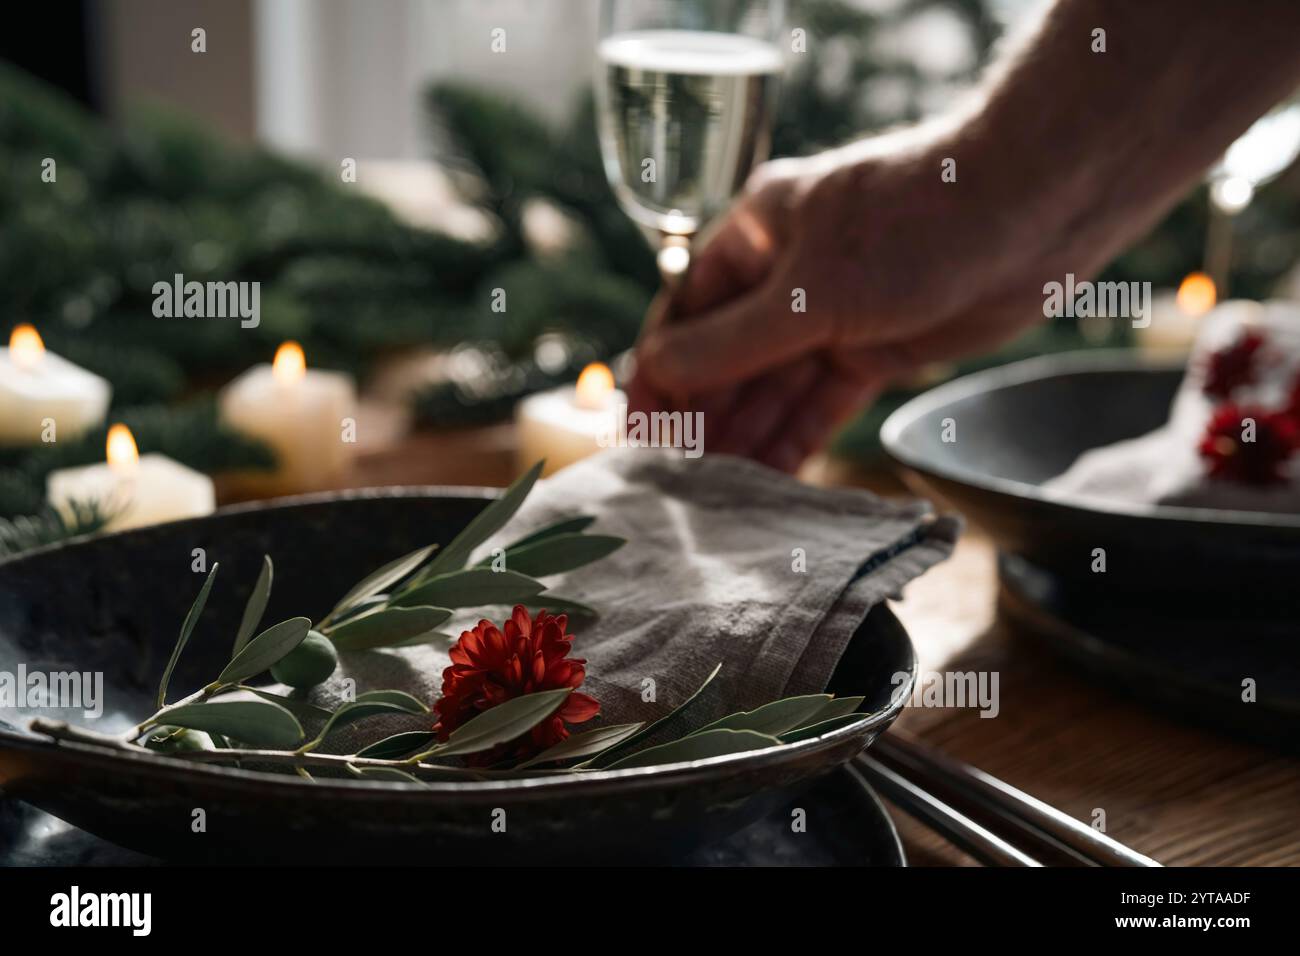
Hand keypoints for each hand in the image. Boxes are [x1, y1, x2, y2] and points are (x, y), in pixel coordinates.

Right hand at [627, 132, 1058, 472]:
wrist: (1031, 215)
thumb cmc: (913, 226)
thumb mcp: (808, 292)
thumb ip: (730, 343)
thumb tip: (653, 374)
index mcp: (753, 236)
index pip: (685, 316)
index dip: (659, 378)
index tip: (639, 436)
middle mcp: (786, 276)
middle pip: (726, 359)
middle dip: (703, 418)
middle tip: (677, 483)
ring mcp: (831, 314)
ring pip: (773, 388)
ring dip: (746, 437)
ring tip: (715, 497)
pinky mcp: (874, 348)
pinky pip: (820, 403)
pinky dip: (796, 439)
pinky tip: (769, 481)